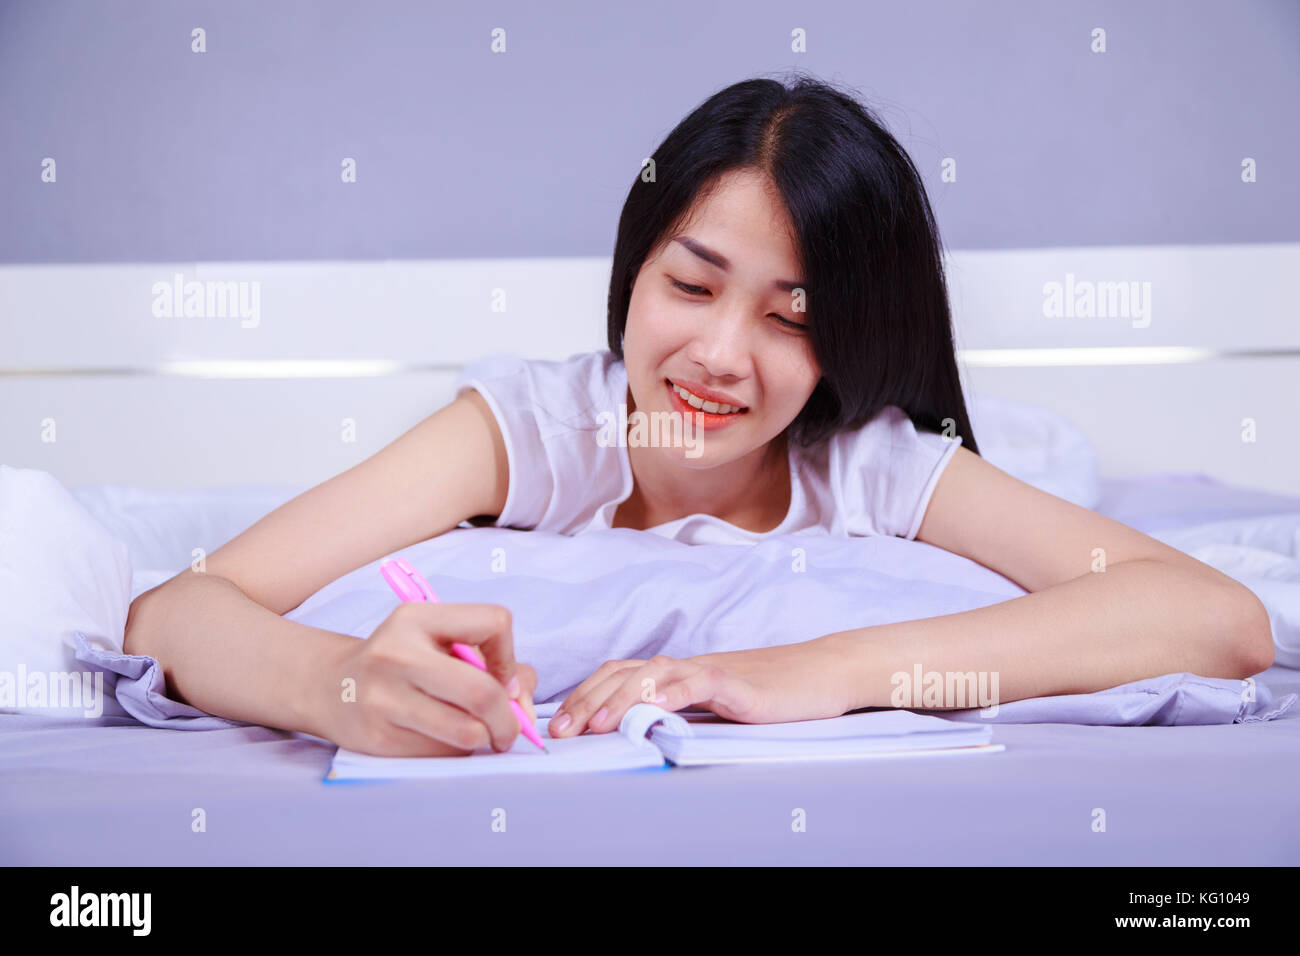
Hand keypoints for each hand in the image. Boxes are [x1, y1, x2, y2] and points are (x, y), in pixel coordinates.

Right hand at [314, 601, 538, 756]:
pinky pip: (442, 754)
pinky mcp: (379, 738)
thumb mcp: (438, 640)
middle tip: (509, 730)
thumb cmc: (402, 662)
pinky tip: (441, 739)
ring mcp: (384, 698)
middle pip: (482, 692)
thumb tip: (523, 704)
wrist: (331, 687)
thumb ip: (491, 661)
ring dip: (483, 739)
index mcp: (417, 618)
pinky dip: (455, 752)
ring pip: (466, 733)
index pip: (493, 623)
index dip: (510, 656)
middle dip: (509, 719)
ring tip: (476, 733)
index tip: (504, 678)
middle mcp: (397, 655)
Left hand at [548, 638, 855, 736]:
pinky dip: (672, 693)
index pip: (618, 676)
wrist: (823, 674)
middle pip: (624, 674)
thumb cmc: (771, 695)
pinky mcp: (738, 682)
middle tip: (560, 732)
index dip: (584, 696)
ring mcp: (711, 670)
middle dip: (586, 702)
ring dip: (618, 699)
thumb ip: (680, 715)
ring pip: (653, 675)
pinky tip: (652, 707)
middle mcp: (686, 666)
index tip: (558, 725)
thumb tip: (637, 736)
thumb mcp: (715, 708)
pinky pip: (698, 681)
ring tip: (594, 726)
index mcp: (677, 672)